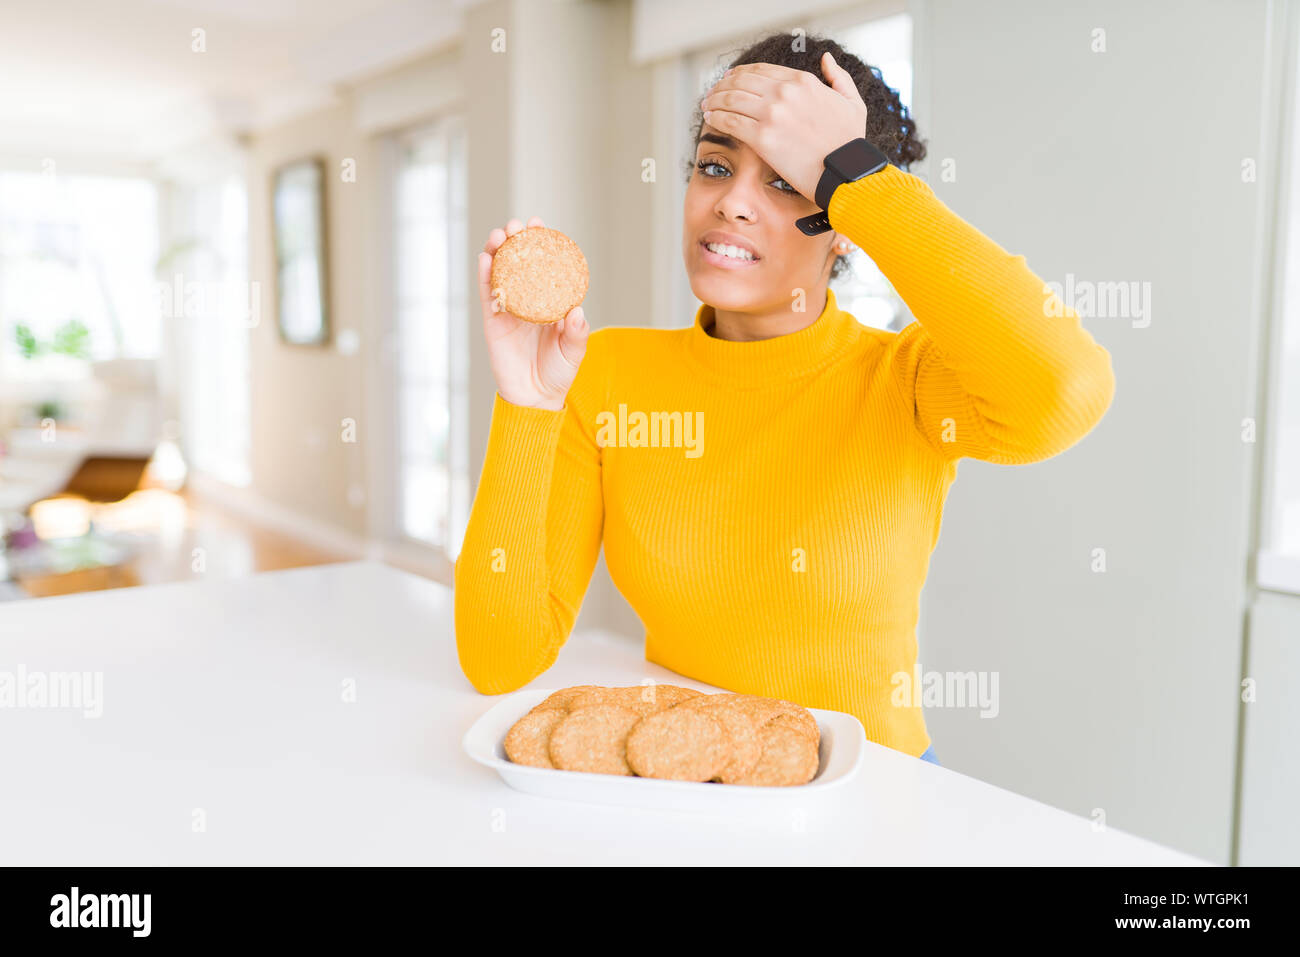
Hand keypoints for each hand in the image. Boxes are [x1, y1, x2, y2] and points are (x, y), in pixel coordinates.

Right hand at [478, 216, 588, 411]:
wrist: (535, 396)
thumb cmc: (558, 372)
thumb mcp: (574, 352)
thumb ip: (577, 333)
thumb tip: (577, 311)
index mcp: (549, 301)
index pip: (544, 265)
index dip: (541, 243)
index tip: (540, 224)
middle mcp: (528, 299)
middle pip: (519, 262)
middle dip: (516, 240)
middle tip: (517, 225)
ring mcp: (508, 308)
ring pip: (500, 272)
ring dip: (498, 250)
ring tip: (499, 235)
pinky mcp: (492, 321)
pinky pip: (487, 294)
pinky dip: (485, 274)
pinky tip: (485, 257)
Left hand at [699, 51, 867, 203]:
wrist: (846, 171)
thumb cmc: (850, 143)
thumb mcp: (852, 102)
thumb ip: (838, 77)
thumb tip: (826, 58)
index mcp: (803, 81)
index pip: (761, 70)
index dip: (741, 73)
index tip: (730, 79)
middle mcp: (785, 92)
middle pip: (741, 81)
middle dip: (722, 85)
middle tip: (712, 93)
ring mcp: (772, 114)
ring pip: (731, 98)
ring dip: (714, 100)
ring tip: (707, 105)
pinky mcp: (762, 137)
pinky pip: (729, 121)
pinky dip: (715, 117)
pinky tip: (709, 118)